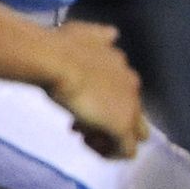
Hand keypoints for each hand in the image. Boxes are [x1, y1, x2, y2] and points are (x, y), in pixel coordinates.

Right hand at [41, 21, 145, 157]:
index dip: (102, 101)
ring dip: (105, 136)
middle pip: (131, 114)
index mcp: (123, 67)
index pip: (123, 91)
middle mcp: (132, 87)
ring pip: (130, 134)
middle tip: (80, 123)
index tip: (78, 102)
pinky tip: (89, 145)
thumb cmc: (62, 47)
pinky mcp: (122, 127)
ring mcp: (130, 109)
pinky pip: (125, 151)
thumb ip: (100, 38)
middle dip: (107, 120)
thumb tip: (112, 35)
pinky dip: (109, 153)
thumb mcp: (86, 35)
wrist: (57, 61)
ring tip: (81, 134)